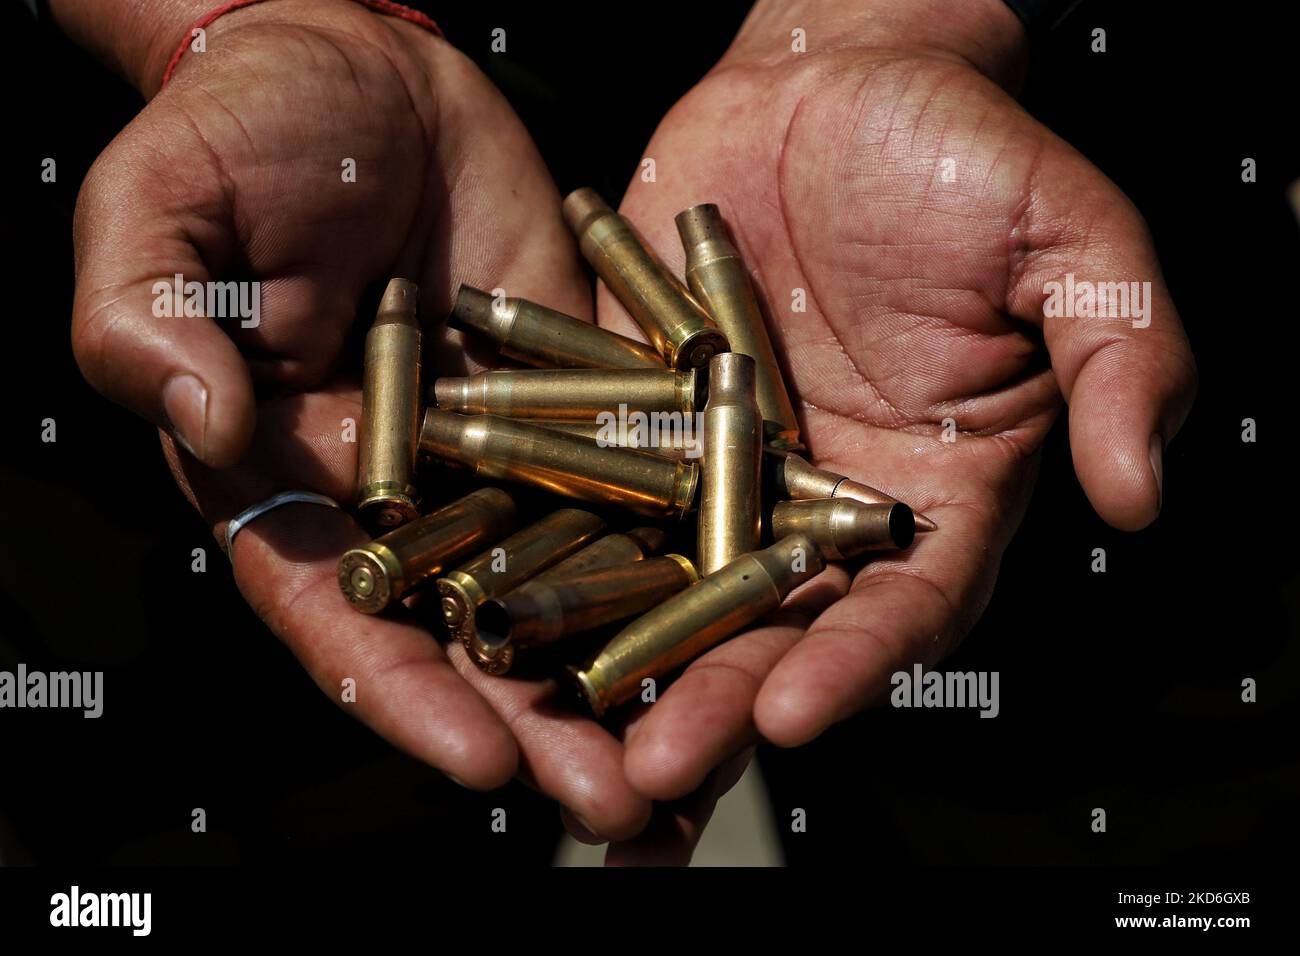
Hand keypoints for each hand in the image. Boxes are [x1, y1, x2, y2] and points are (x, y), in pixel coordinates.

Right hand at [63, 0, 659, 841]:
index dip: (405, 694)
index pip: (340, 620)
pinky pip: (631, 489)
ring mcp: (496, 461)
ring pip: (564, 587)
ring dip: (626, 674)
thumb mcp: (161, 213)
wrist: (366, 70)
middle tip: (617, 802)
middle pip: (467, 639)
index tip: (480, 757)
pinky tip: (740, 617)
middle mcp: (400, 498)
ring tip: (695, 754)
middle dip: (538, 726)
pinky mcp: (576, 410)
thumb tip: (205, 430)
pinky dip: (681, 555)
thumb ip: (148, 326)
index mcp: (290, 485)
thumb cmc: (240, 132)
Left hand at [598, 0, 1196, 804]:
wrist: (836, 80)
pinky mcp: (643, 417)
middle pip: (770, 625)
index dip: (854, 666)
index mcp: (931, 494)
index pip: (901, 608)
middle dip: (717, 697)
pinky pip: (595, 483)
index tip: (795, 716)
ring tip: (573, 717)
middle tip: (659, 766)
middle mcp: (822, 503)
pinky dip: (553, 534)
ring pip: (669, 580)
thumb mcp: (1074, 246)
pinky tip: (504, 588)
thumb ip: (1122, 361)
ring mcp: (723, 468)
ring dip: (622, 651)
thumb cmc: (969, 155)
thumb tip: (1139, 493)